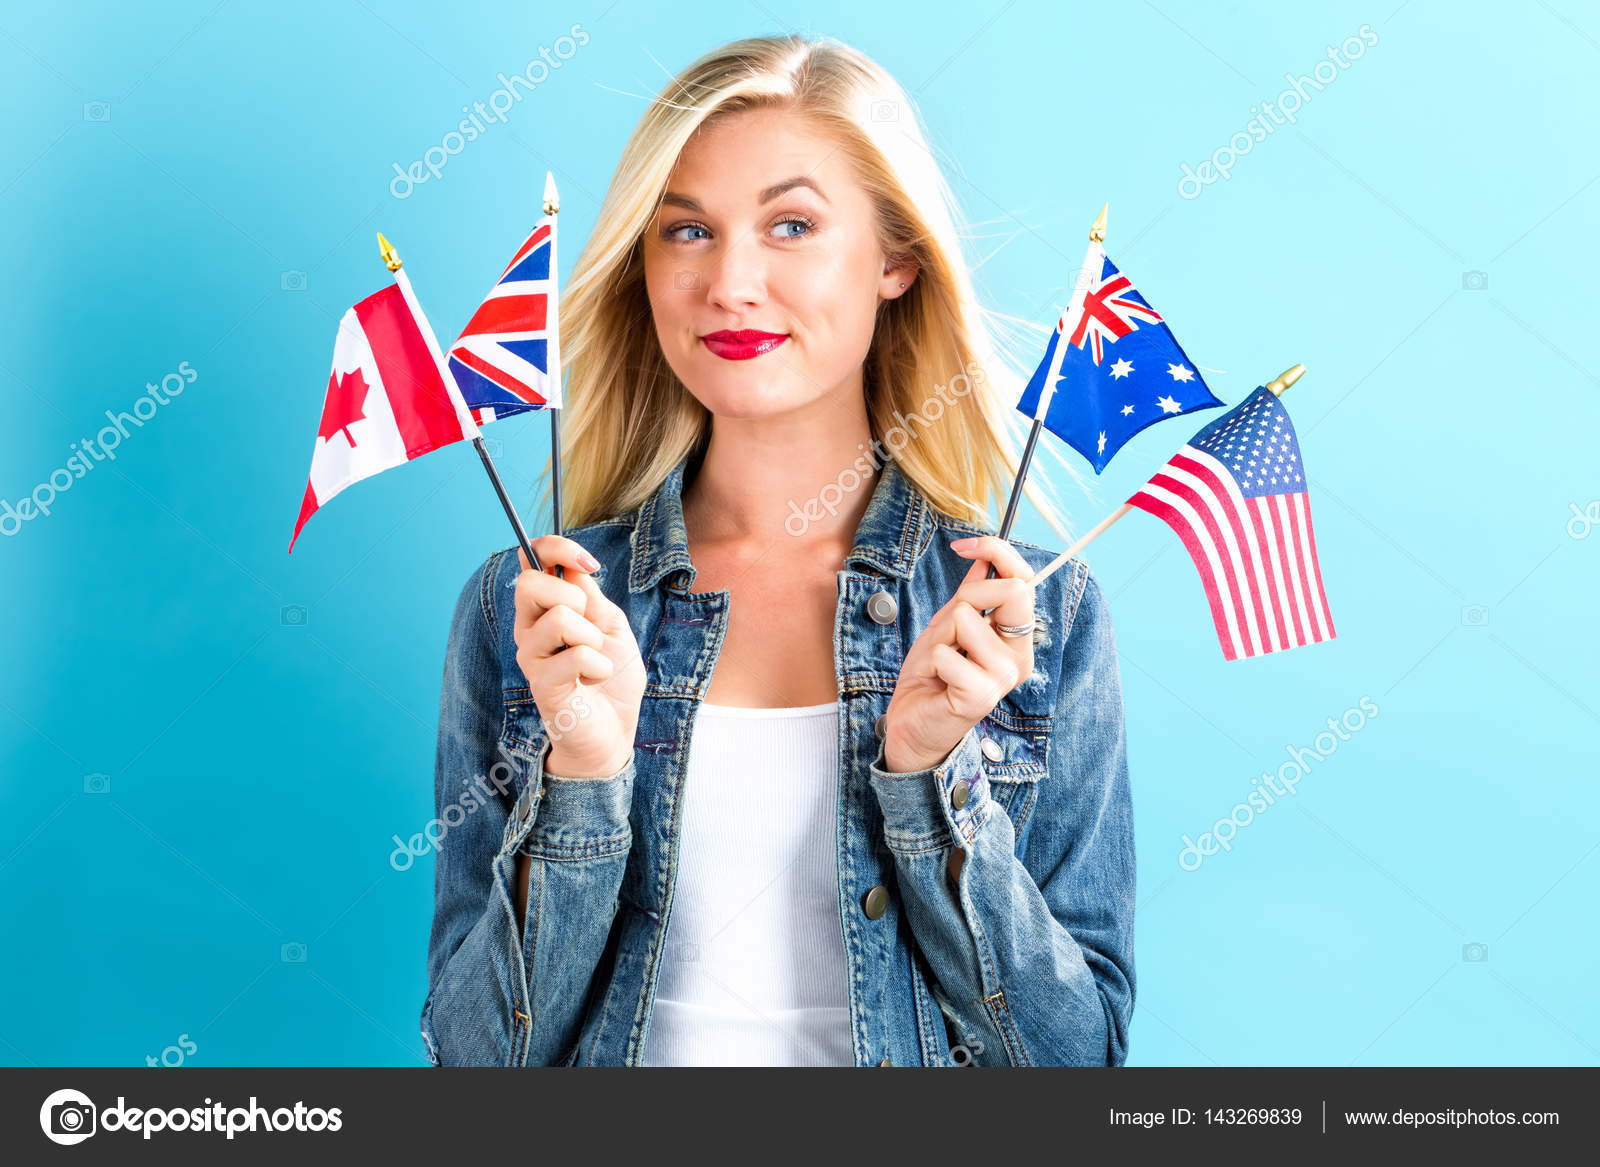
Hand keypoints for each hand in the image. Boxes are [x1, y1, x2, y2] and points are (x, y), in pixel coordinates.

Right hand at [513, 536, 643, 778]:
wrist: (613, 731)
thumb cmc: (611, 677)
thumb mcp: (611, 625)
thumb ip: (591, 596)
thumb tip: (573, 569)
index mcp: (544, 609)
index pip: (530, 561)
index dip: (555, 548)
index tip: (589, 563)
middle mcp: (528, 629)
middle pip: (529, 582)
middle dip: (574, 598)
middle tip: (590, 629)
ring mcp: (531, 656)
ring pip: (558, 617)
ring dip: (593, 638)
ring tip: (595, 660)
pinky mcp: (541, 684)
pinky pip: (575, 655)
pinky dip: (600, 666)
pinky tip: (595, 681)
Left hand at [881, 535, 1034, 773]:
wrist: (912, 724)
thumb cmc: (931, 677)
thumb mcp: (947, 626)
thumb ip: (969, 596)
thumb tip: (983, 559)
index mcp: (1015, 637)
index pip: (1024, 581)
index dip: (997, 551)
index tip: (965, 545)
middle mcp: (1018, 656)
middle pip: (1011, 591)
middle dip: (966, 597)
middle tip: (946, 628)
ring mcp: (1003, 677)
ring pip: (966, 618)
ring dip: (939, 636)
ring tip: (939, 662)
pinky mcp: (981, 695)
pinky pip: (946, 652)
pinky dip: (930, 661)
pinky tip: (936, 681)